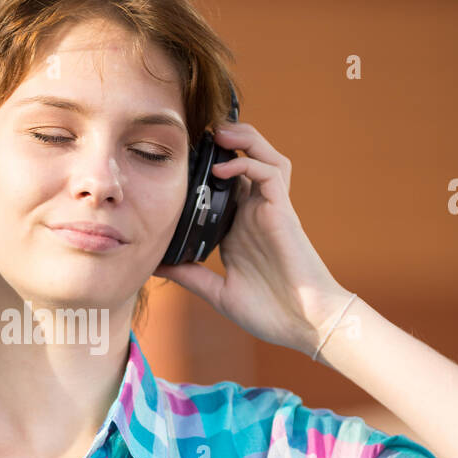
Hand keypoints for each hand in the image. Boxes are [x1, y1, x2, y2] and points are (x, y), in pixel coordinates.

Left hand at [152, 121, 353, 357]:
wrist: (303, 325)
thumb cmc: (269, 311)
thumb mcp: (218, 292)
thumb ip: (190, 275)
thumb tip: (155, 267)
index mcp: (239, 228)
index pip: (224, 184)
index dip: (205, 166)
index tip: (178, 159)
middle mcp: (255, 213)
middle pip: (247, 160)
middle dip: (226, 141)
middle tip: (197, 133)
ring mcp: (270, 210)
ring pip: (264, 156)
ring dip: (243, 139)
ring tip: (216, 132)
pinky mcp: (284, 212)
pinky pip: (271, 173)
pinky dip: (248, 162)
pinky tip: (224, 167)